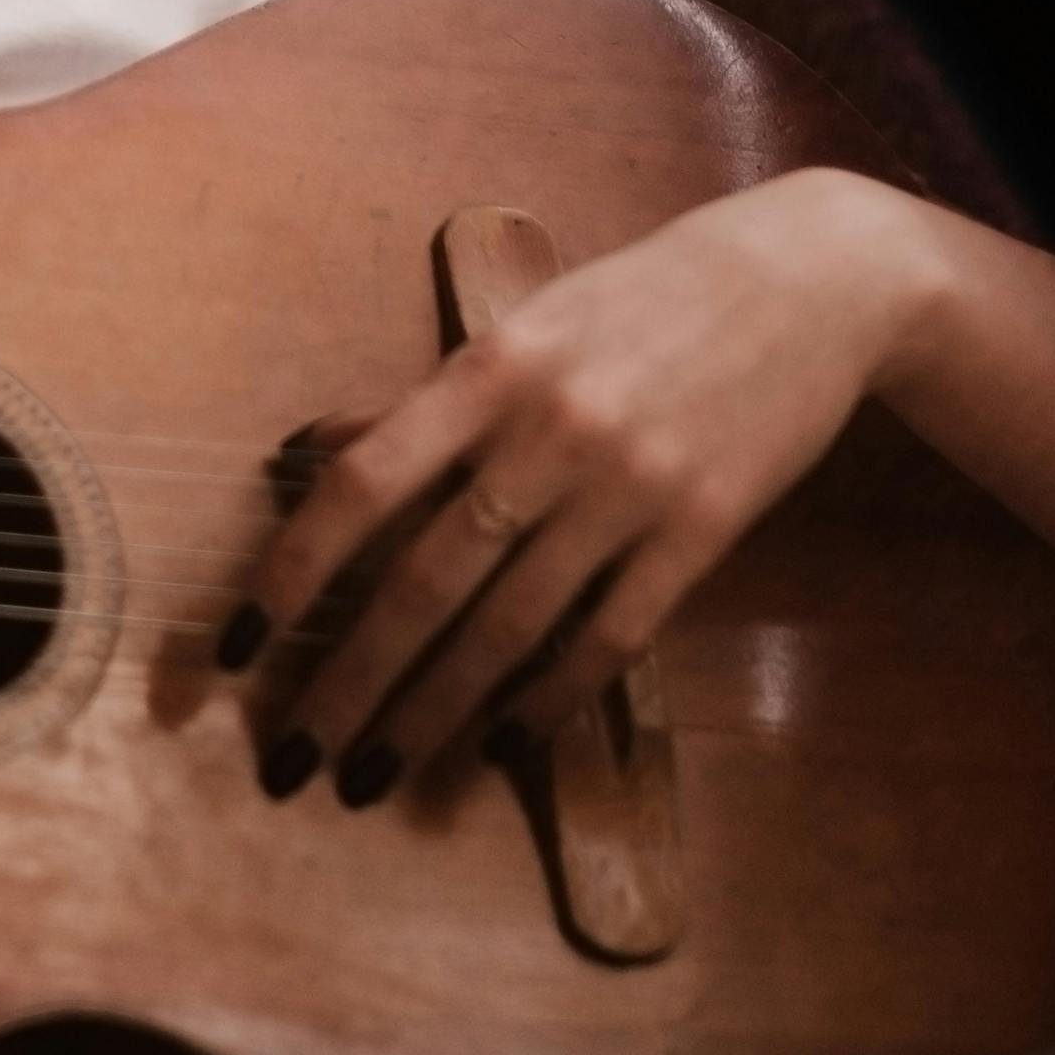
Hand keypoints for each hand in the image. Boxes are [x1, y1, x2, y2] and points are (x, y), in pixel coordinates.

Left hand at [227, 165, 923, 797]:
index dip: (292, 571)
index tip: (242, 646)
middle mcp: (551, 432)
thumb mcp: (528, 323)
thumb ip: (424, 399)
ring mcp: (630, 487)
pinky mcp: (703, 532)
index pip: (362, 486)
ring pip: (509, 627)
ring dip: (434, 713)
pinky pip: (611, 639)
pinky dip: (551, 700)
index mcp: (491, 368)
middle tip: (293, 760)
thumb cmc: (647, 298)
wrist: (812, 281)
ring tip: (377, 773)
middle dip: (350, 682)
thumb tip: (310, 451)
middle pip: (425, 580)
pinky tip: (504, 745)